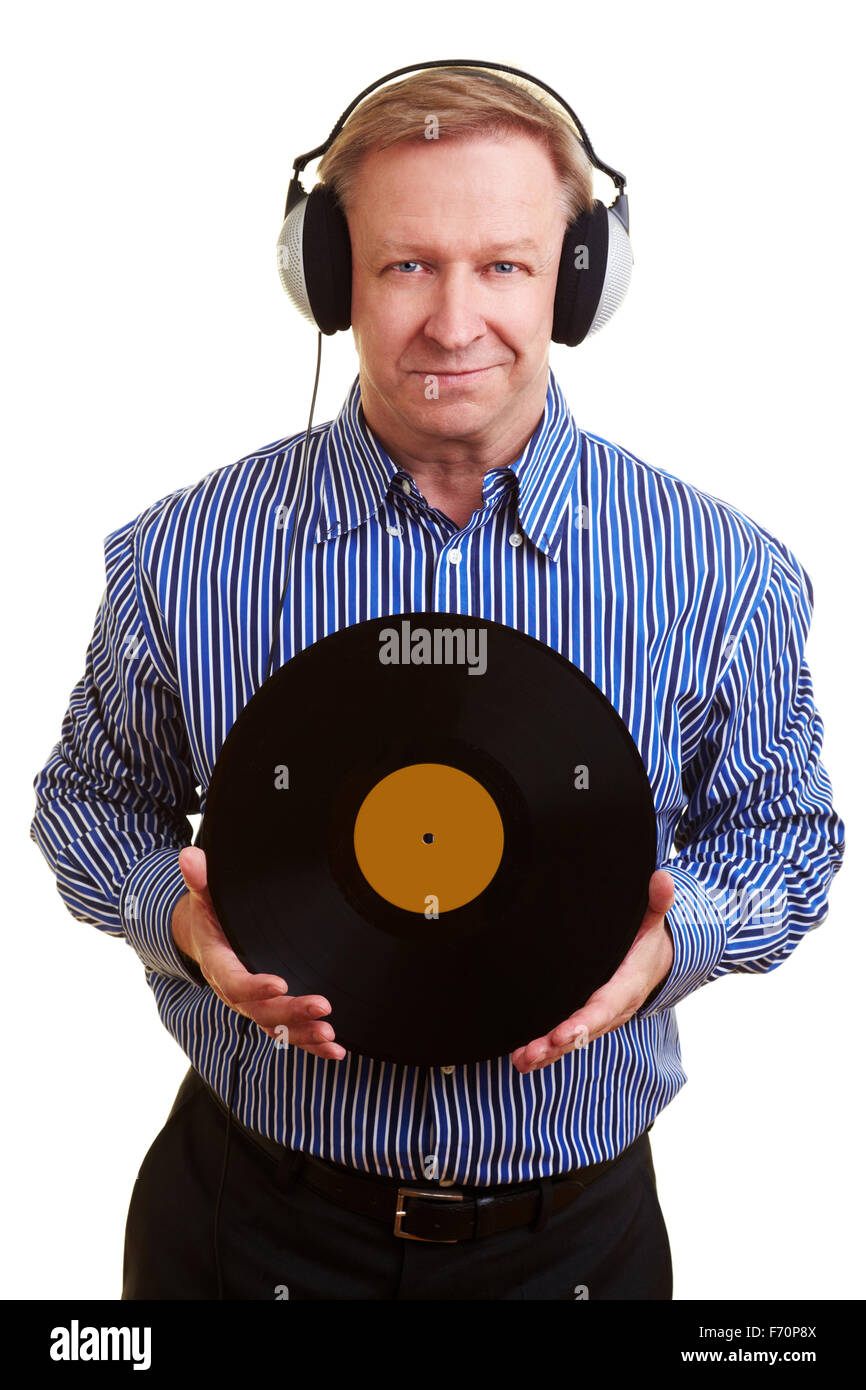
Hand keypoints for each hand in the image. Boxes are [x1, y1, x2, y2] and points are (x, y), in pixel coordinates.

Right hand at [171, 846, 345, 1060]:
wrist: (205, 938)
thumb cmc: (210, 915)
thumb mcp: (203, 896)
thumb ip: (200, 880)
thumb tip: (190, 856)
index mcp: (220, 966)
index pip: (235, 982)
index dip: (255, 986)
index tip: (280, 983)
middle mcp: (236, 992)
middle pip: (261, 1012)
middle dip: (291, 1012)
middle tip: (321, 1007)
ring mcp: (253, 1006)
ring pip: (277, 1029)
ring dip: (304, 1035)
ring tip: (331, 1036)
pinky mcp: (270, 1013)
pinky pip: (290, 1034)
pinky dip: (312, 1046)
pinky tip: (336, 1051)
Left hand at [510, 869, 675, 1073]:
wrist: (661, 960)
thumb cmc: (649, 938)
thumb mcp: (654, 918)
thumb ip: (657, 901)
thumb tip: (662, 880)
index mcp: (628, 985)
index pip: (605, 1006)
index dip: (584, 1022)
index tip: (563, 1034)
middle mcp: (615, 1009)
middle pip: (585, 1031)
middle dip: (558, 1044)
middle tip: (530, 1052)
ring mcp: (601, 1018)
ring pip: (574, 1040)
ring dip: (547, 1053)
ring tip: (521, 1060)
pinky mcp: (589, 1020)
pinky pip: (568, 1040)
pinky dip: (547, 1052)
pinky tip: (521, 1059)